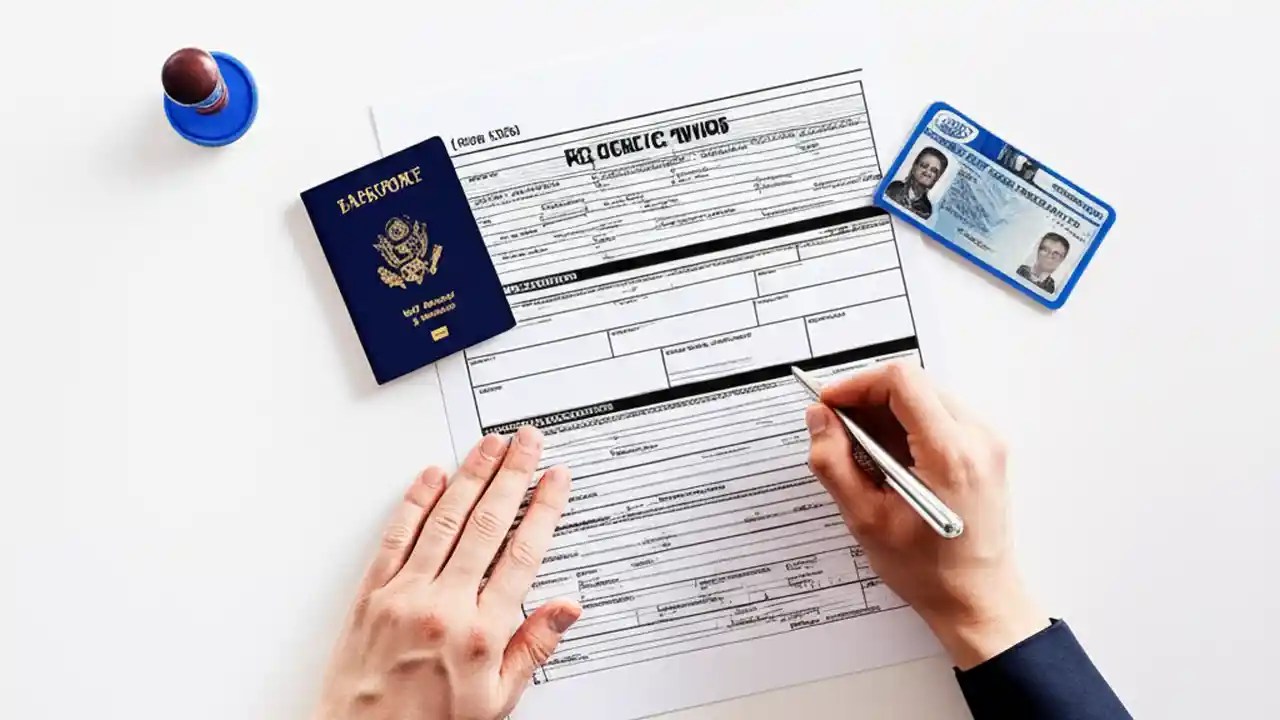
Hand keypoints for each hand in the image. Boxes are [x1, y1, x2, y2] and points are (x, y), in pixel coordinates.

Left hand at [313, 427, 579, 719]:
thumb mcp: (496, 702)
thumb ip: (533, 648)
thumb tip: (566, 609)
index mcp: (482, 632)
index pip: (523, 553)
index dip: (543, 509)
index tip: (555, 480)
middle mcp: (444, 605)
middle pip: (487, 524)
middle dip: (512, 475)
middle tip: (528, 442)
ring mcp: (406, 594)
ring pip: (445, 520)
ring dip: (471, 475)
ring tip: (489, 446)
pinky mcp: (372, 594)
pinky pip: (397, 537)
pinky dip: (416, 502)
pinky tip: (431, 476)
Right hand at [804, 362, 1046, 668]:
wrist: (978, 598)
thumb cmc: (931, 571)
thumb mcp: (866, 520)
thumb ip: (833, 463)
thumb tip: (819, 419)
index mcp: (950, 454)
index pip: (902, 381)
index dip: (856, 384)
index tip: (829, 403)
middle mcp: (977, 439)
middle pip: (912, 383)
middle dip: (867, 398)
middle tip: (837, 428)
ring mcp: (986, 441)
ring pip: (924, 395)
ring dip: (885, 412)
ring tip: (863, 451)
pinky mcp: (985, 448)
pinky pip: (938, 414)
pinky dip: (906, 424)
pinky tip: (889, 458)